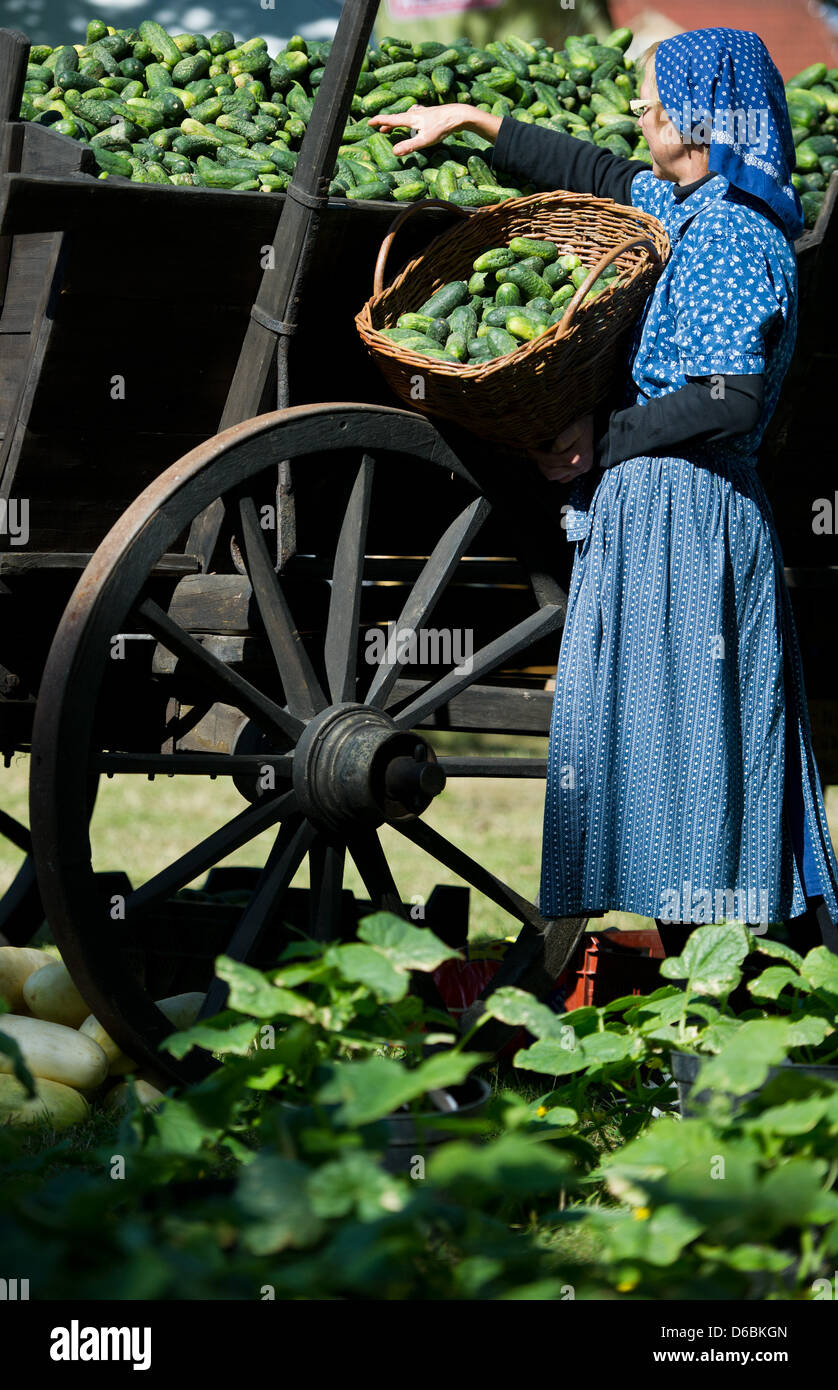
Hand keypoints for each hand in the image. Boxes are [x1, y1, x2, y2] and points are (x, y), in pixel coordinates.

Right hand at [369, 103, 496, 156]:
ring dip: (398, 122)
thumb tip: (394, 152)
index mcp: (410, 118)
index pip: (391, 119)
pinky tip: (414, 124)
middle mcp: (415, 114)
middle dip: (387, 123)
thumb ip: (409, 146)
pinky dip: (408, 121)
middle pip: (397, 118)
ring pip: (406, 117)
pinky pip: (414, 117)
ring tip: (393, 127)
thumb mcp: (425, 140)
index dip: (379, 121)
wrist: (459, 114)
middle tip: (379, 128)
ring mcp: (423, 113)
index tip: (369, 122)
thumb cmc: (442, 127)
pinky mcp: (430, 115)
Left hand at [529, 415, 595, 482]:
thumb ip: (561, 440)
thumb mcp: (574, 428)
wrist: (603, 429)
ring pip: (558, 478)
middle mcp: (578, 467)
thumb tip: (551, 451)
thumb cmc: (587, 426)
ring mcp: (581, 470)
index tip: (530, 450)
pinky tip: (553, 465)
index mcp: (575, 457)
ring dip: (547, 471)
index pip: (551, 461)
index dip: (538, 456)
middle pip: (552, 473)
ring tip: (542, 461)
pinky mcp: (583, 470)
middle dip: (541, 466)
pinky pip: (566, 479)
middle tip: (535, 456)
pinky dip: (557, 475)